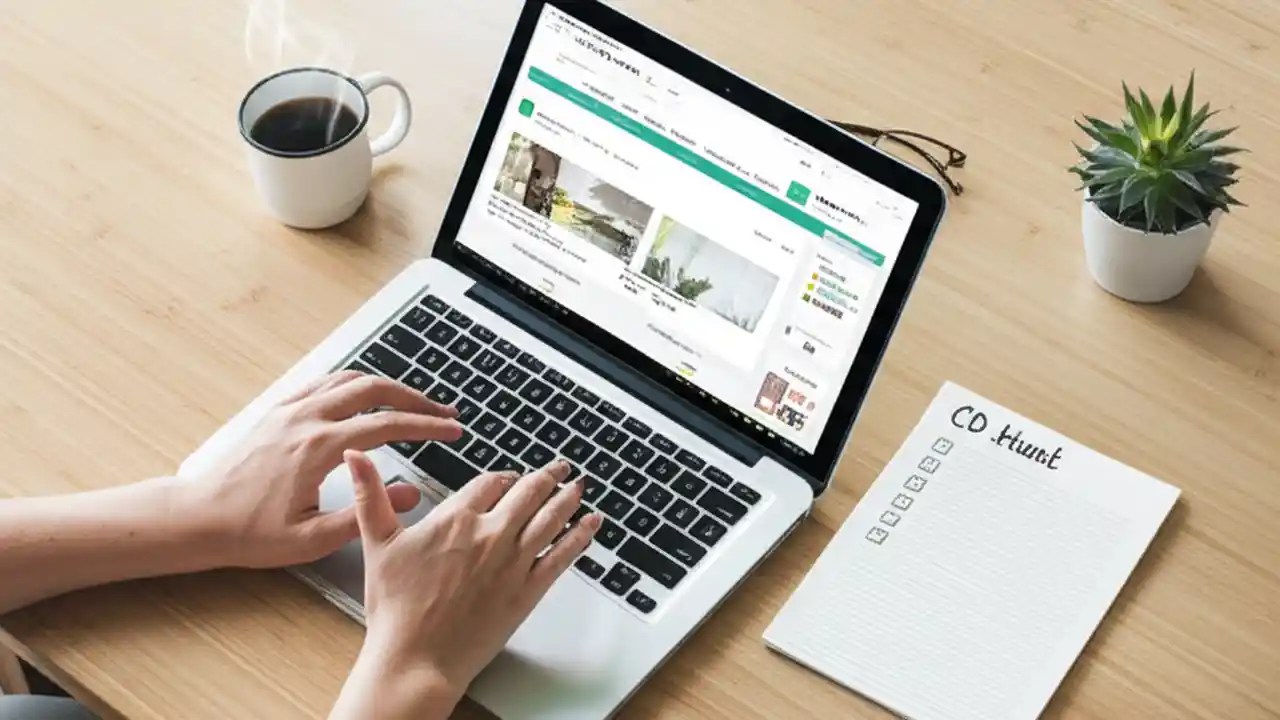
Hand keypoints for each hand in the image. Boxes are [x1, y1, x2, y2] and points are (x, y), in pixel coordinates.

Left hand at [191, 371, 461, 568]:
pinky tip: (364, 396)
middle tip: (442, 411)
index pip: (388, 425)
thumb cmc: (249, 533)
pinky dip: (353, 383)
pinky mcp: (277, 412)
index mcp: (319, 448)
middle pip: (374, 389)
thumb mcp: (312, 538)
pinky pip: (323, 383)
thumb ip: (366, 513)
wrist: (197, 519)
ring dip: (386, 386)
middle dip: (415, 397)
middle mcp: (306, 419)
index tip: (454, 429)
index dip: (427, 426)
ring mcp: (290, 411)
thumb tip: (411, 493)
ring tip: (411, 402)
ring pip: (349, 379)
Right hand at [332, 452, 601, 716]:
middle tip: (560, 468)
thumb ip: (369, 495)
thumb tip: (355, 456)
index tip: (509, 477)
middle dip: (546, 476)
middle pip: (528, 492)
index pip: (489, 482)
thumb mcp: (376, 544)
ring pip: (551, 517)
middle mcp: (490, 533)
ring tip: (580, 484)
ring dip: (569, 496)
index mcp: (456, 518)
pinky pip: (563, 555)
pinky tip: (592, 523)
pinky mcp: (528, 590)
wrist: (416, 658)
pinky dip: (581, 535)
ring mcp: (513, 561)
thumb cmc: (395, 609)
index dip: (503, 477)